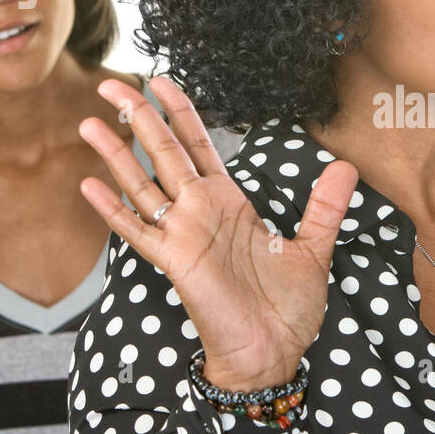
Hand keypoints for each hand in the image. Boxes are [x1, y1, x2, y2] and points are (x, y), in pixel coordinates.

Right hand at [77, 76, 358, 391]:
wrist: (275, 353)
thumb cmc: (288, 307)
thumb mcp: (314, 247)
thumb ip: (325, 206)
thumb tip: (347, 167)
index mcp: (230, 203)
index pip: (198, 146)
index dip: (179, 112)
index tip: (159, 80)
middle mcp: (201, 212)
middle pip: (163, 153)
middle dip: (139, 118)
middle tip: (110, 85)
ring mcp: (184, 235)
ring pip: (143, 185)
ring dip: (116, 155)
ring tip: (88, 124)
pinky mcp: (176, 262)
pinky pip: (139, 231)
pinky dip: (113, 210)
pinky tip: (90, 186)